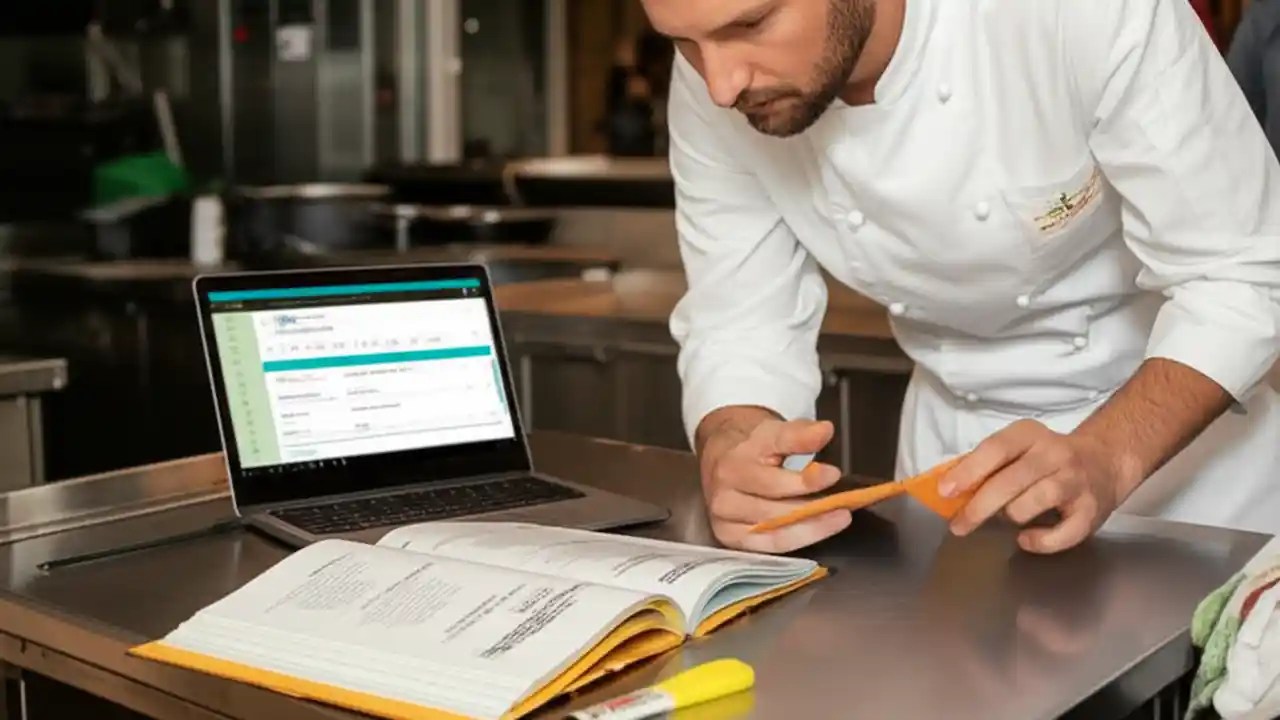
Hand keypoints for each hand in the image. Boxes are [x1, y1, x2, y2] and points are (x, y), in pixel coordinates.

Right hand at [698, 412, 848, 552]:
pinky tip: (817, 531)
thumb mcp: (775, 433)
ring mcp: (724, 513)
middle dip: (812, 502)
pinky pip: (768, 544)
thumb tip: (823, 431)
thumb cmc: (752, 451)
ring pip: (772, 525)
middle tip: (844, 503)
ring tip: (838, 518)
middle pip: (773, 498)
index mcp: (739, 454)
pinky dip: (796, 539)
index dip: (805, 472)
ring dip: (811, 525)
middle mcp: (727, 483)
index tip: (832, 474)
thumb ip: (801, 434)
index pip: (774, 465)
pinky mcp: (728, 535)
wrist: (720, 462)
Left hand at [938, 419, 1135, 553]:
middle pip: (1010, 481)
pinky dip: (1040, 541)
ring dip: (1011, 517)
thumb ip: (987, 463)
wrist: (1105, 461)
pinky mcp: (1091, 510)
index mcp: (1030, 434)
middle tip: (959, 526)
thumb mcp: (1019, 448)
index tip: (945, 491)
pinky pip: (1062, 533)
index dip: (969, 471)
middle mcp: (1055, 454)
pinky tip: (1026, 539)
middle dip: (978, 507)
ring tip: (1007, 519)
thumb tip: (948, 487)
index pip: (995, 449)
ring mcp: (1075, 481)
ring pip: (1033, 503)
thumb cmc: (1047, 459)